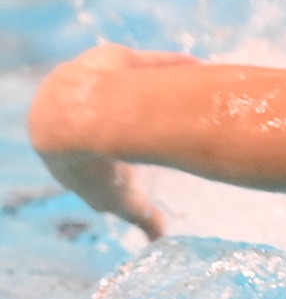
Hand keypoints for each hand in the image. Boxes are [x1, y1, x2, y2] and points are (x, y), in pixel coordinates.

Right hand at [27, 45, 199, 239]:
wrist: (75, 116)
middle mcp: (91, 113)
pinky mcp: (113, 59)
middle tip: (176, 122)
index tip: (151, 156)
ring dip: (158, 87)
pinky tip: (196, 66)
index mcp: (84, 146)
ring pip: (134, 83)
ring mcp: (101, 83)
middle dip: (145, 117)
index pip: (106, 151)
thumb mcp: (121, 200)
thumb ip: (143, 217)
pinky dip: (170, 64)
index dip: (126, 154)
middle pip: (122, 113)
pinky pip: (146, 60)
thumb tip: (160, 240)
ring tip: (190, 92)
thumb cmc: (96, 165)